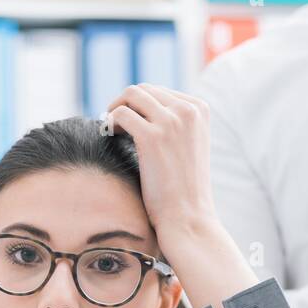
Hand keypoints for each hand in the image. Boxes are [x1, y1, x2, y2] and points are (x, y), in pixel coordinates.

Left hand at [104, 83, 221, 245]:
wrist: (188, 217)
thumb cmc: (184, 189)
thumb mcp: (188, 146)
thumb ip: (175, 123)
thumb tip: (140, 108)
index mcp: (200, 109)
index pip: (160, 91)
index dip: (139, 105)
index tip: (130, 122)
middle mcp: (188, 110)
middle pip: (144, 90)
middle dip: (126, 104)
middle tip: (114, 124)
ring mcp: (171, 122)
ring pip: (130, 96)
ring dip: (115, 109)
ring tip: (111, 128)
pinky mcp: (152, 137)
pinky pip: (121, 114)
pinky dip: (110, 121)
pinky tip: (108, 135)